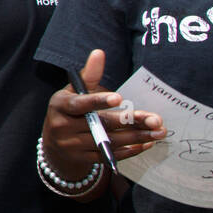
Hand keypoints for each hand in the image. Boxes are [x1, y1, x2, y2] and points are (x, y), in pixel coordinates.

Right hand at [41, 49, 166, 182]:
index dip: (99, 101)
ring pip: (108, 141)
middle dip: (130, 121)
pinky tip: (145, 144)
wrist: (54, 144)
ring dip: (136, 137)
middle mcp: (63, 127)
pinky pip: (108, 155)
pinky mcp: (83, 160)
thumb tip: (99, 53)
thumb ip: (89, 75)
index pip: (80, 104)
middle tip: (155, 119)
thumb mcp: (74, 92)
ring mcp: (72, 145)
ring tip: (158, 132)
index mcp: (60, 105)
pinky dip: (128, 151)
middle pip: (100, 124)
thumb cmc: (69, 110)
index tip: (119, 98)